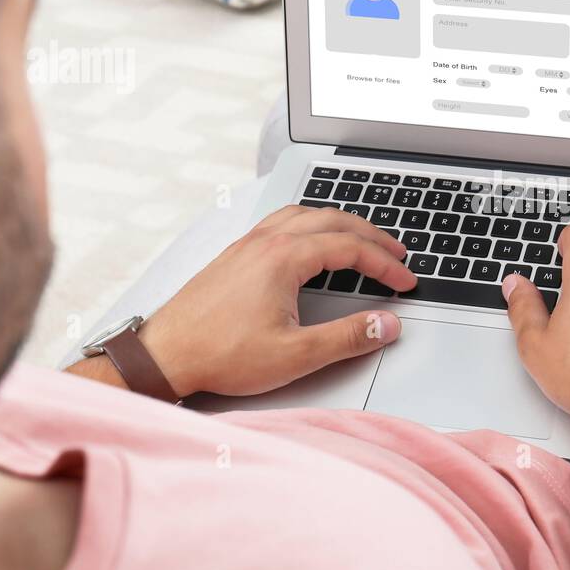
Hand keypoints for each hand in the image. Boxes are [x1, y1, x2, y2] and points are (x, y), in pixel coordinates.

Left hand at [138, 205, 416, 396]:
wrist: (164, 355)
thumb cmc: (220, 354)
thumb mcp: (295, 354)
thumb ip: (348, 337)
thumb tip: (387, 324)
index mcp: (283, 258)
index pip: (350, 248)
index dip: (385, 264)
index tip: (405, 282)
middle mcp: (265, 242)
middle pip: (331, 220)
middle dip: (371, 235)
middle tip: (397, 255)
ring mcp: (247, 245)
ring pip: (304, 214)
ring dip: (339, 223)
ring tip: (361, 240)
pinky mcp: (235, 256)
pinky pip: (281, 222)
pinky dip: (310, 224)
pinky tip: (311, 241)